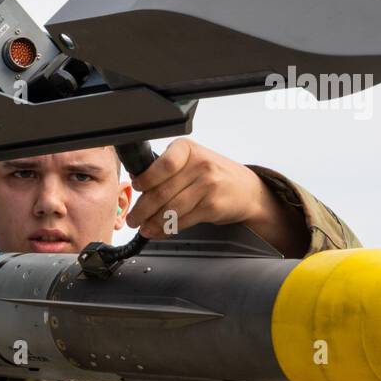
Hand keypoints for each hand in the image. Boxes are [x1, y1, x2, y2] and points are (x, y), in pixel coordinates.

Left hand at [126, 138, 307, 255]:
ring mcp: (208, 185)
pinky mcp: (212, 206)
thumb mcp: (192, 161)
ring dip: (153, 222)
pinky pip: (182, 220)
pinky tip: (161, 231)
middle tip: (133, 218)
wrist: (247, 190)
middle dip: (142, 209)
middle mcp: (200, 164)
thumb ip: (167, 168)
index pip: (163, 163)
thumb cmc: (214, 174)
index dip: (146, 178)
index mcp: (188, 149)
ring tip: (144, 228)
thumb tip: (137, 181)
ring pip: (171, 208)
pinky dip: (168, 229)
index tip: (136, 187)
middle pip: (162, 191)